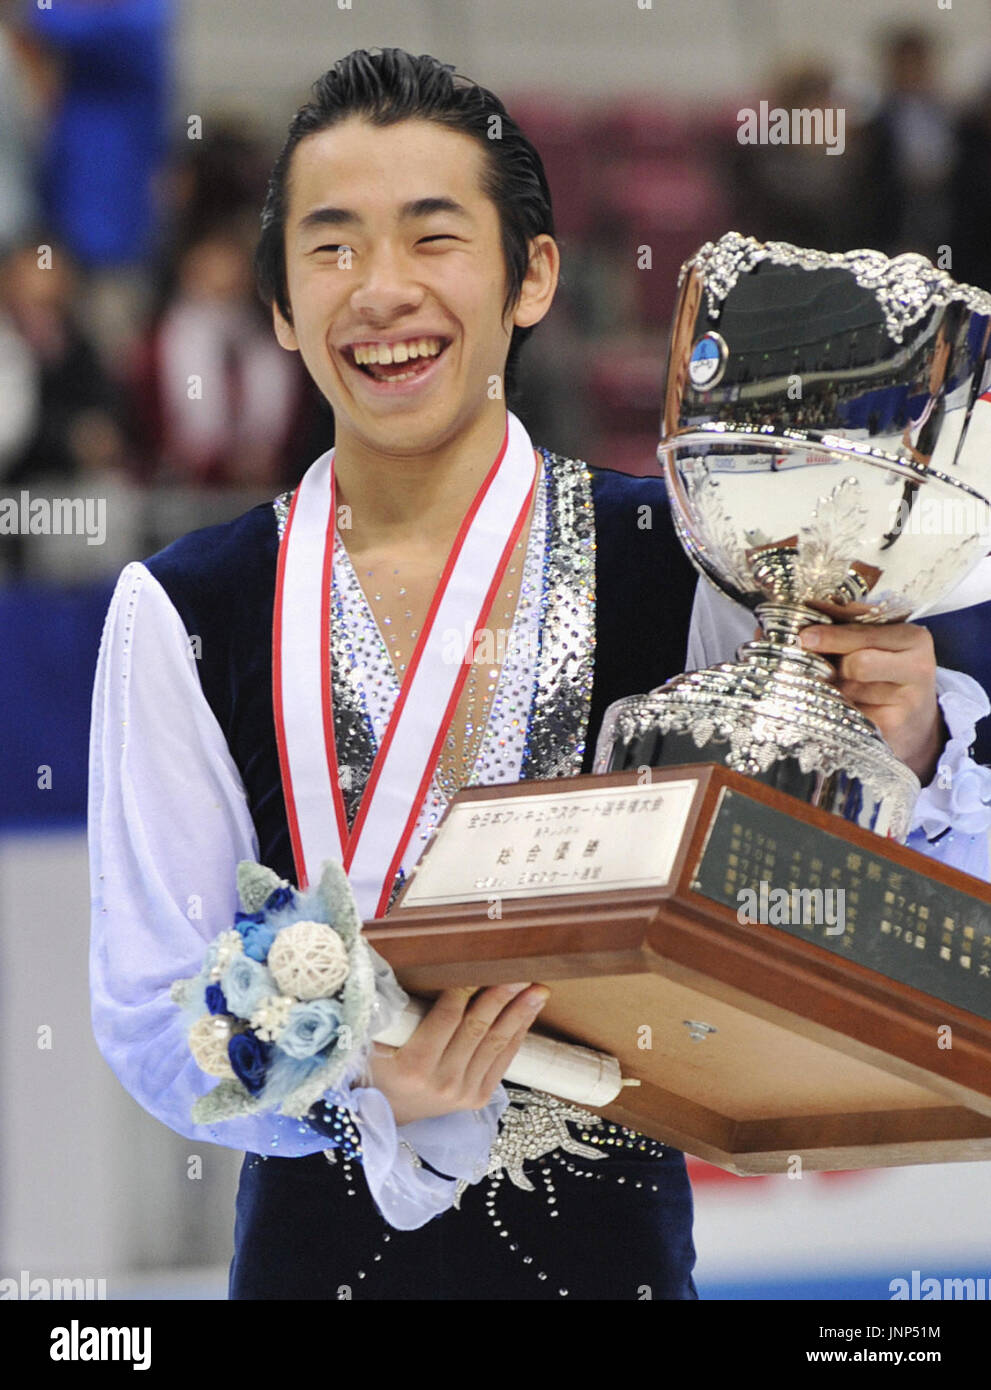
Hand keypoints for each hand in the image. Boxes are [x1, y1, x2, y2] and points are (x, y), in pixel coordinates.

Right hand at [367, 982, 549, 1126]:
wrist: (390, 1112)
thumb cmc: (381, 1068)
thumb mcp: (377, 1042)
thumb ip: (393, 1013)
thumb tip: (407, 971)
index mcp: (413, 1065)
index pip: (446, 1017)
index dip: (465, 988)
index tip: (480, 964)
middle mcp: (441, 1081)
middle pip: (477, 1028)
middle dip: (501, 996)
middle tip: (520, 971)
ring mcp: (463, 1092)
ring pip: (496, 1043)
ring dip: (519, 1013)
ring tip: (537, 989)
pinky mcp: (478, 1097)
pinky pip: (503, 1060)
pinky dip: (517, 1033)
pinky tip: (528, 1013)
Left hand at [799, 622, 944, 782]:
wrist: (915, 724)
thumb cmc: (885, 675)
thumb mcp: (875, 645)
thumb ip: (840, 627)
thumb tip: (779, 623)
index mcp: (912, 637)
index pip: (865, 631)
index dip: (831, 634)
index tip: (803, 635)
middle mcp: (917, 667)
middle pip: (858, 663)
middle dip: (829, 665)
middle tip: (804, 663)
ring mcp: (908, 700)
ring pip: (849, 690)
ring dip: (831, 689)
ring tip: (832, 687)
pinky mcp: (892, 726)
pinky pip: (848, 715)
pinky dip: (833, 711)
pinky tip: (835, 709)